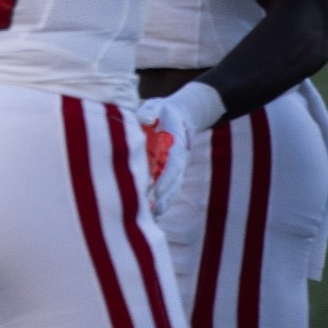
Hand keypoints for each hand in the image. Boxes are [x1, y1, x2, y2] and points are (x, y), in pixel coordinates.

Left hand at [138, 97, 192, 217]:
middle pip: (171, 185)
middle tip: (149, 213)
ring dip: (160, 205)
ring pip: (170, 191)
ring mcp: (175, 169)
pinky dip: (159, 203)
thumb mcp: (157, 106)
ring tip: (148, 221)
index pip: (171, 167)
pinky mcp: (169, 173)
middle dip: (162, 199)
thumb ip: (150, 111)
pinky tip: (148, 217)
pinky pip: (166, 191)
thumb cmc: (164, 110)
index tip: (155, 192)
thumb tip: (144, 118)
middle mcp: (177, 162)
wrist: (183, 115)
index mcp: (175, 147)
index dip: (164, 180)